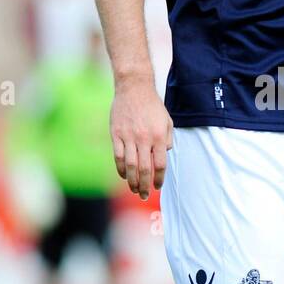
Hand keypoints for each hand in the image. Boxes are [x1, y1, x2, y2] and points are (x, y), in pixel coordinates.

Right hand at [110, 77, 171, 199]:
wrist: (134, 88)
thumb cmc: (152, 106)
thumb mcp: (167, 121)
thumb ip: (168, 139)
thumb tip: (164, 154)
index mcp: (159, 136)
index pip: (159, 165)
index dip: (158, 179)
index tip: (157, 187)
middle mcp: (144, 138)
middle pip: (144, 169)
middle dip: (145, 186)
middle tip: (144, 196)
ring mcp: (128, 137)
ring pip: (129, 166)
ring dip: (132, 181)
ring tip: (134, 190)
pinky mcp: (116, 134)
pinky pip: (117, 156)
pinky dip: (120, 169)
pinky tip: (123, 176)